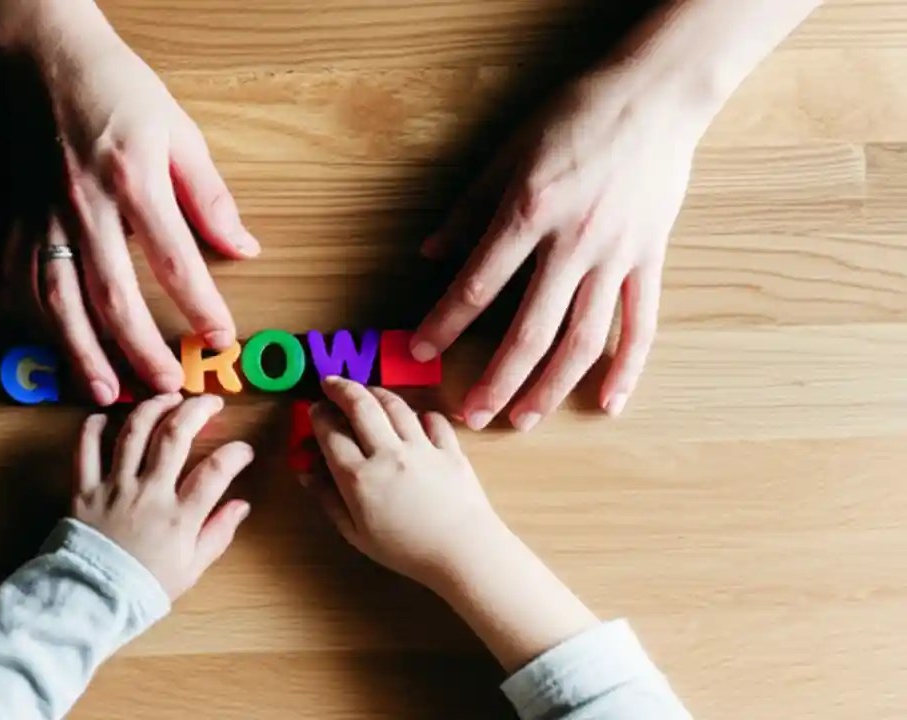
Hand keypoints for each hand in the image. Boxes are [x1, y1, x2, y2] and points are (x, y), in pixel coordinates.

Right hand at [0, 0, 259, 404]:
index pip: (174, 259)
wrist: (42, 55)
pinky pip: (21, 280)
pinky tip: (56, 348)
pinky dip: (37, 321)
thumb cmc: (117, 88)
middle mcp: (83, 203)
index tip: (222, 340)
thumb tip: (244, 249)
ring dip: (81, 352)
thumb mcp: (179, 131)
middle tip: (165, 390)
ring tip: (105, 392)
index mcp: (133, 178)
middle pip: (111, 294)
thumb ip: (210, 197)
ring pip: (58, 299)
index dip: (200, 307)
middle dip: (140, 350)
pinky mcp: (15, 218)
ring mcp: (42, 214)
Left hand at [73, 394, 253, 599]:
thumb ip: (218, 533)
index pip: (215, 472)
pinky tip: (107, 416)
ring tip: (168, 397)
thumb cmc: (145, 586)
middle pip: (175, 436)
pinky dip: (94, 428)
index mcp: (179, 517)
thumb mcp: (191, 569)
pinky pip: (86, 449)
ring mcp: (114, 487)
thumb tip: (242, 505)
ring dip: (154, 406)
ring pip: (134, 432)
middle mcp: (148, 493)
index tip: (243, 449)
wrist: (92, 600)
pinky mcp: (84, 489)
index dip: (235, 454)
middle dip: (196, 410)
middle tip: (209, 402)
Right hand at [304, 377, 495, 589]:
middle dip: (341, 388)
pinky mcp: (449, 448)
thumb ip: (329, 501)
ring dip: (376, 392)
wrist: (463, 553)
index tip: (314, 410)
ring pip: (395, 405)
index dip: (318, 417)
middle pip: (360, 406)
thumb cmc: (407, 551)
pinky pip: (432, 419)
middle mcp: (388, 454)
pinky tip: (413, 419)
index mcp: (360, 478)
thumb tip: (306, 474)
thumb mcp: (357, 534)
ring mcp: (422, 447)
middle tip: (330, 382)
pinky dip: (420, 414)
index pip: (331, 433)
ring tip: (366, 391)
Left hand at [412, 69, 703, 430]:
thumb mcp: (507, 154)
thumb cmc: (574, 116)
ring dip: (552, 387)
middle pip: (531, 330)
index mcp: (529, 213)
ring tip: (524, 420)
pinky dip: (626, 369)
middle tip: (473, 415)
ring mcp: (617, 257)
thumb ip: (468, 210)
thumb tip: (429, 254)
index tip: (420, 351)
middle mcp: (573, 243)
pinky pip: (640, 325)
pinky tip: (608, 403)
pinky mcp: (649, 260)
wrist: (654, 96)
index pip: (477, 284)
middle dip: (498, 380)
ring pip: (584, 340)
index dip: (445, 323)